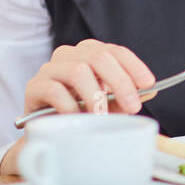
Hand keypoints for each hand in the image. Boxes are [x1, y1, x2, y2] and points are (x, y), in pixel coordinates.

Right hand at [0, 40, 156, 175]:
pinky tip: (77, 118)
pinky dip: (71, 106)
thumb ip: (127, 95)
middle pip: (99, 57)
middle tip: (132, 107)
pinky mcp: (34, 86)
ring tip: (102, 116)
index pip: (116, 51)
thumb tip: (150, 90)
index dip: (134, 66)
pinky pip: (55, 90)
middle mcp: (70, 54)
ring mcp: (50, 68)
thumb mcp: (110, 104)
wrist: (48, 132)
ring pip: (78, 71)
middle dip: (120, 82)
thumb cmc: (81, 113)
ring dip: (95, 96)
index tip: (148, 84)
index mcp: (91, 53)